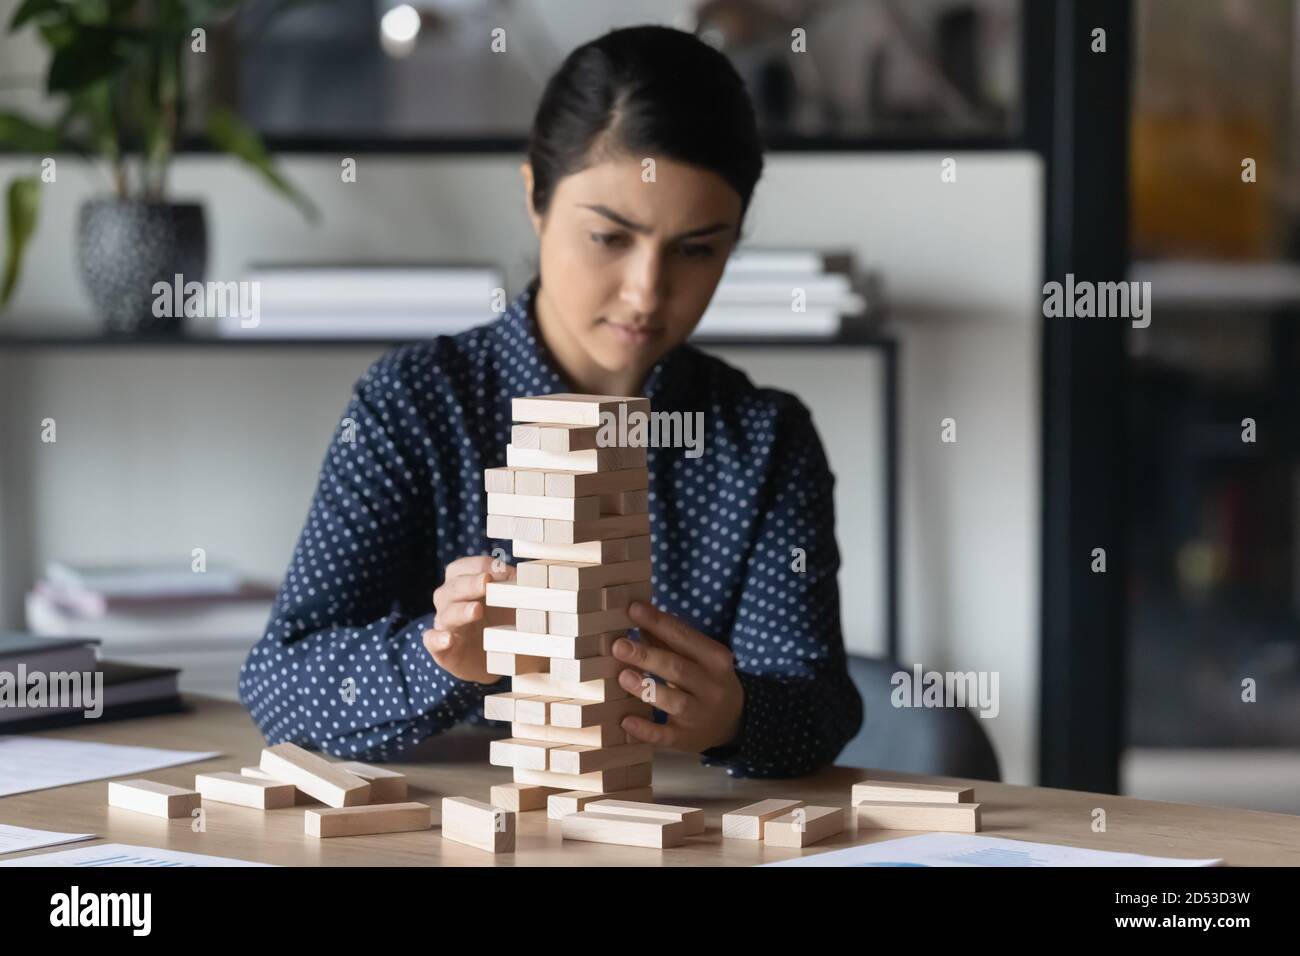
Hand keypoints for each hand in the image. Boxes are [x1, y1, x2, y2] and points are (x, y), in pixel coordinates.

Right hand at [422, 555, 514, 684]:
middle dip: (471, 584)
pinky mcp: (442, 649)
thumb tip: (529, 576)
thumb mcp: (514, 602)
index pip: (466, 567)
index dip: (483, 566)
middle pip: (454, 587)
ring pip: (446, 613)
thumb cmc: (504, 621)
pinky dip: (438, 639)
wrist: (499, 660)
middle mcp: (449, 600)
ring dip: (461, 610)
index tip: (504, 571)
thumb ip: (518, 587)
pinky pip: (432, 641)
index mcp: (464, 582)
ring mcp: (444, 625)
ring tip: (476, 610)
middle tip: (486, 582)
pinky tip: (448, 639)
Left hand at [613, 600, 744, 753]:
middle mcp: (712, 686)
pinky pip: (666, 736)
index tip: (632, 609)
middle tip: (619, 645)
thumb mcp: (698, 657)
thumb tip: (636, 615)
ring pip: (674, 701)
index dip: (658, 622)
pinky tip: (626, 721)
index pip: (684, 636)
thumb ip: (668, 639)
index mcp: (715, 658)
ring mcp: (700, 714)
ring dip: (647, 688)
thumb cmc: (707, 679)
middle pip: (678, 668)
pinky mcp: (688, 739)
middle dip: (648, 656)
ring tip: (623, 676)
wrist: (734, 721)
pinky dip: (646, 730)